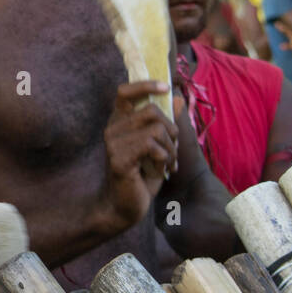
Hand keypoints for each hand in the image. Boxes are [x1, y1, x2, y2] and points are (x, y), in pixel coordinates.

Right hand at [101, 81, 178, 231]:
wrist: (125, 207)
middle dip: (171, 130)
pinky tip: (160, 171)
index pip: (125, 92)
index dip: (145, 85)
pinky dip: (164, 159)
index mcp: (120, 122)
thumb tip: (178, 99)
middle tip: (172, 150)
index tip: (166, 88)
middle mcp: (113, 129)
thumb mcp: (159, 146)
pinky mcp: (119, 159)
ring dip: (170, 148)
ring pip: (155, 129)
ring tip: (168, 164)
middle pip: (152, 110)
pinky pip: (151, 146)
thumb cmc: (142, 176)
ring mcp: (113, 144)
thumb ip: (166, 123)